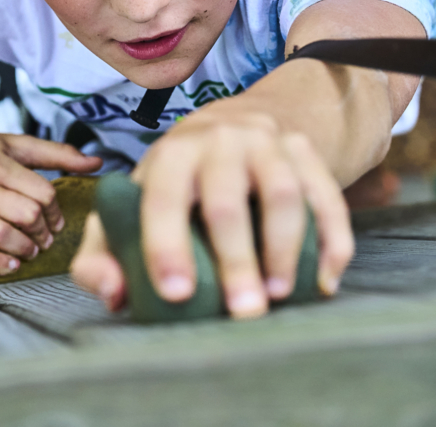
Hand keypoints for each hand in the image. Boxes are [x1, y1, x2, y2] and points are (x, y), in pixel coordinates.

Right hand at [0, 123, 100, 273]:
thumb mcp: (15, 144)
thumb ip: (56, 153)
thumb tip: (97, 163)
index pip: (41, 193)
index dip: (56, 210)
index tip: (56, 218)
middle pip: (25, 216)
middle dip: (43, 231)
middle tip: (47, 236)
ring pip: (1, 236)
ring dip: (25, 249)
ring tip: (33, 249)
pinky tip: (12, 263)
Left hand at [71, 107, 353, 318]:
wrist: (240, 123)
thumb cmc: (178, 182)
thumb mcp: (132, 204)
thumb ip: (103, 252)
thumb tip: (113, 294)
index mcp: (171, 154)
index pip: (163, 199)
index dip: (166, 246)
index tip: (176, 294)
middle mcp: (220, 140)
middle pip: (227, 203)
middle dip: (235, 262)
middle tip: (243, 313)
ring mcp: (269, 143)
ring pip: (283, 195)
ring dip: (286, 249)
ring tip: (281, 296)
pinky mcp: (307, 153)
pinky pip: (327, 196)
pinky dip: (332, 241)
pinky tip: (325, 282)